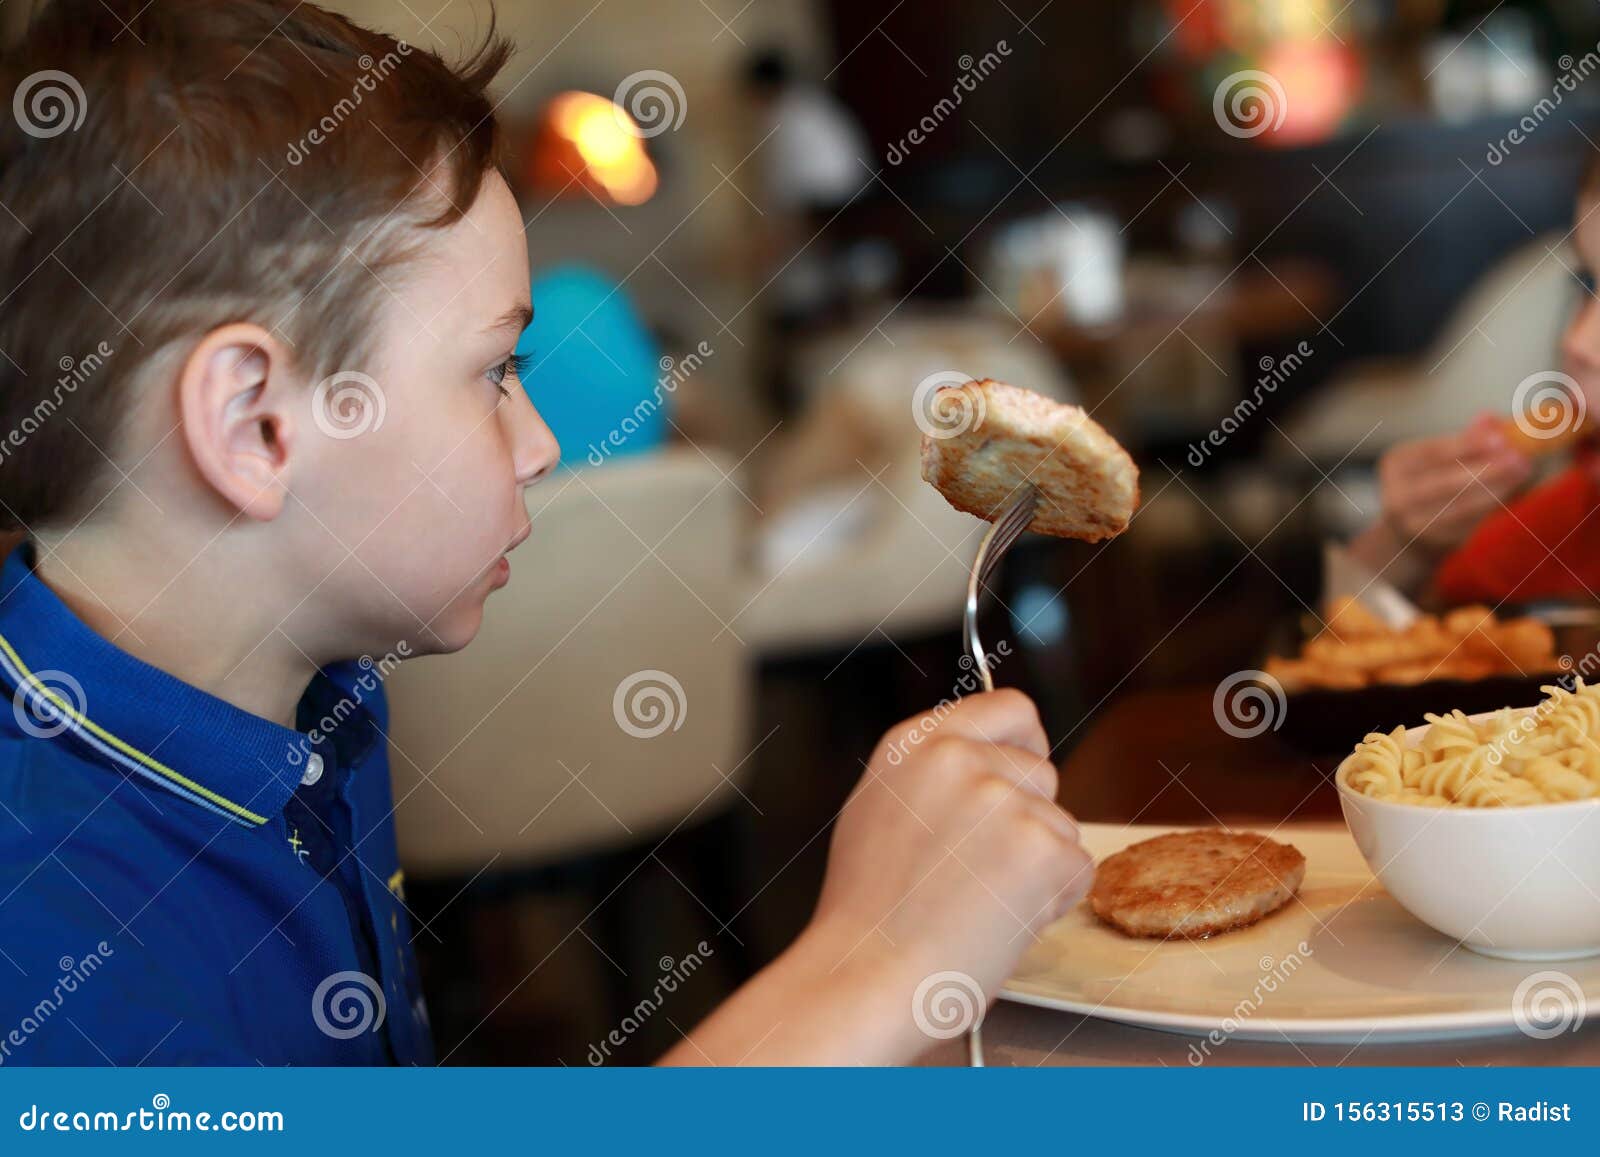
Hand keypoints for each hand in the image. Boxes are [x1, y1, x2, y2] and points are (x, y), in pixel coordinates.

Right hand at [659, 689, 1092, 1066]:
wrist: (865, 975)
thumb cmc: (866, 916)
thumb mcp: (878, 810)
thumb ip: (932, 776)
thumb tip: (985, 764)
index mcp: (914, 743)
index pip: (1010, 708)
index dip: (1024, 745)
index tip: (1020, 775)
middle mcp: (959, 758)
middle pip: (1041, 771)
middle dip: (1028, 818)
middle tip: (980, 872)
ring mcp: (1002, 799)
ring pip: (1060, 826)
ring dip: (1037, 865)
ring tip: (978, 904)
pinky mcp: (1040, 848)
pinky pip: (1076, 869)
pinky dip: (1053, 901)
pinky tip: (999, 921)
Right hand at [1373, 412, 1529, 556]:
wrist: (1408, 526)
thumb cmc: (1432, 479)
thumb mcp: (1440, 456)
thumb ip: (1465, 439)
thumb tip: (1489, 418)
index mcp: (1397, 463)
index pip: (1433, 452)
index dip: (1467, 444)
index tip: (1501, 437)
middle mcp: (1397, 494)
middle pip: (1444, 482)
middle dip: (1485, 470)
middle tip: (1519, 458)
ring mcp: (1412, 521)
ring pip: (1459, 506)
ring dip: (1495, 489)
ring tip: (1523, 471)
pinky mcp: (1433, 540)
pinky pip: (1467, 523)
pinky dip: (1491, 507)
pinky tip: (1510, 491)